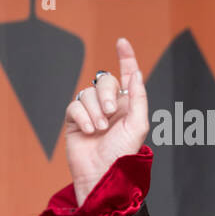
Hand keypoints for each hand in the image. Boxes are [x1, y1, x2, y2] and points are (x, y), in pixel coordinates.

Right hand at [66, 37, 149, 205]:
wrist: (102, 174)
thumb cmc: (123, 153)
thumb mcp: (138, 125)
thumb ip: (138, 97)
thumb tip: (136, 73)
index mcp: (130, 105)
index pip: (127, 76)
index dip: (126, 58)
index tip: (122, 42)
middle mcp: (111, 106)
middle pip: (105, 81)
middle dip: (108, 93)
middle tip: (112, 113)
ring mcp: (92, 112)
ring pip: (88, 92)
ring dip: (96, 110)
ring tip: (100, 129)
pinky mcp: (75, 119)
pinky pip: (75, 105)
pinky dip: (83, 116)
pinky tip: (89, 131)